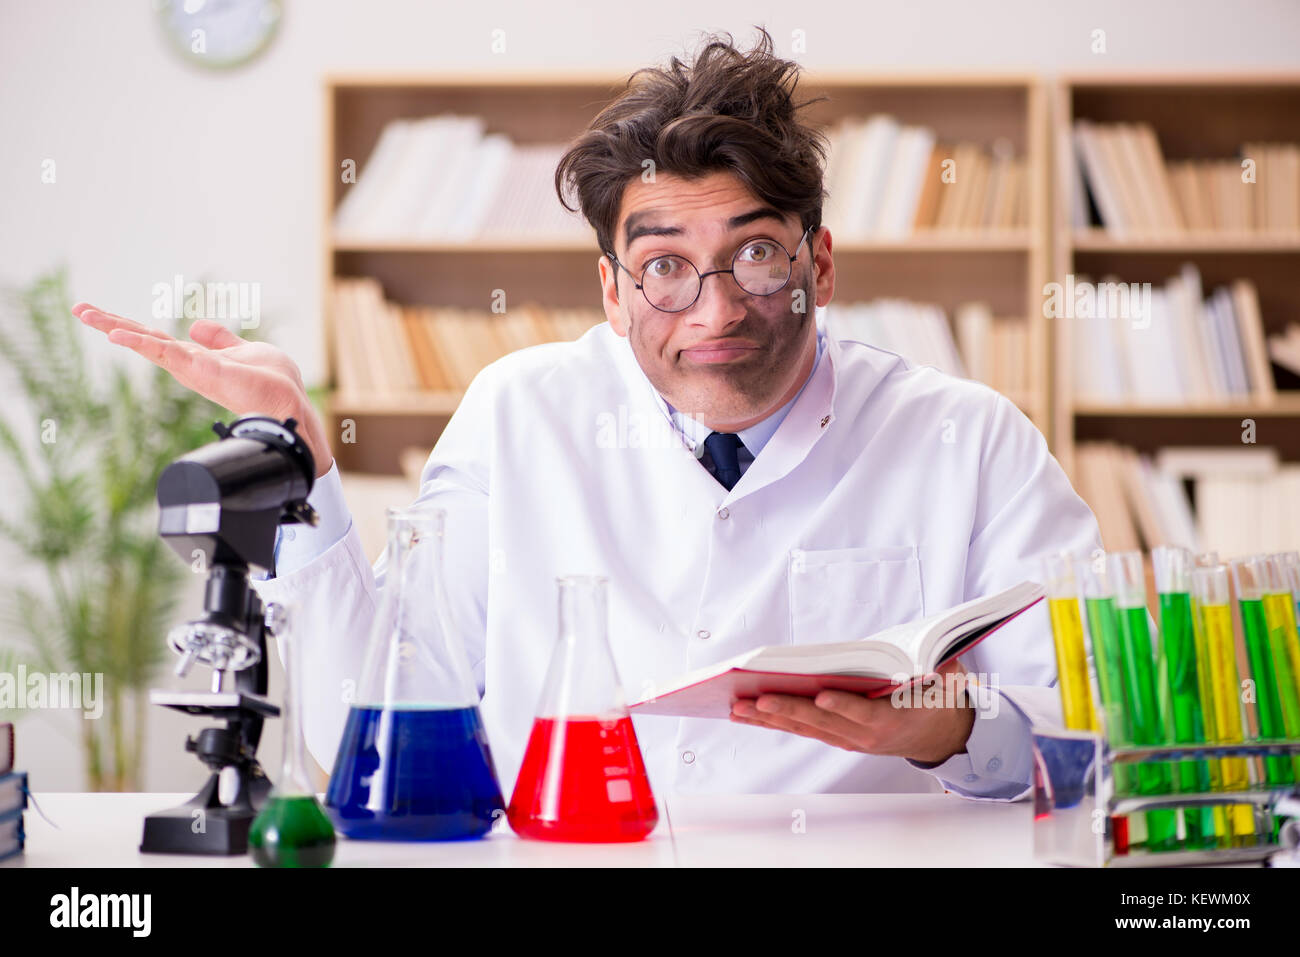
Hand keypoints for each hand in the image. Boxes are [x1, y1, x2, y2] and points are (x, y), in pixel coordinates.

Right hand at [74, 303, 334, 478]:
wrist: (291, 405)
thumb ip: (221, 340)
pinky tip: (127, 338)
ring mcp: (198, 371)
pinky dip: (152, 347)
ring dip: (124, 332)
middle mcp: (191, 366)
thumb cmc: (272, 384)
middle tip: (78, 310)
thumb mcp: (243, 351)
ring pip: (154, 347)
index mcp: (195, 359)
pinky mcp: (211, 374)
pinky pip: (177, 356)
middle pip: (146, 341)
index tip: (94, 312)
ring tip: (93, 318)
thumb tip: (196, 326)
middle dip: (112, 325)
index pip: (154, 339)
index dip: (126, 326)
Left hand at [729, 656, 976, 764]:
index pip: (865, 714)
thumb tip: (940, 657)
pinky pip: (801, 728)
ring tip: (739, 707)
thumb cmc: (937, 699)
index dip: (843, 706)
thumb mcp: (947, 681)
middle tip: (758, 699)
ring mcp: (848, 738)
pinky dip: (774, 720)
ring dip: (770, 718)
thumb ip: (942, 670)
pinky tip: (749, 713)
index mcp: (893, 720)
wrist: (939, 734)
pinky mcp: (835, 735)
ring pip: (804, 728)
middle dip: (788, 710)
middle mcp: (866, 735)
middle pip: (822, 722)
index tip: (821, 697)